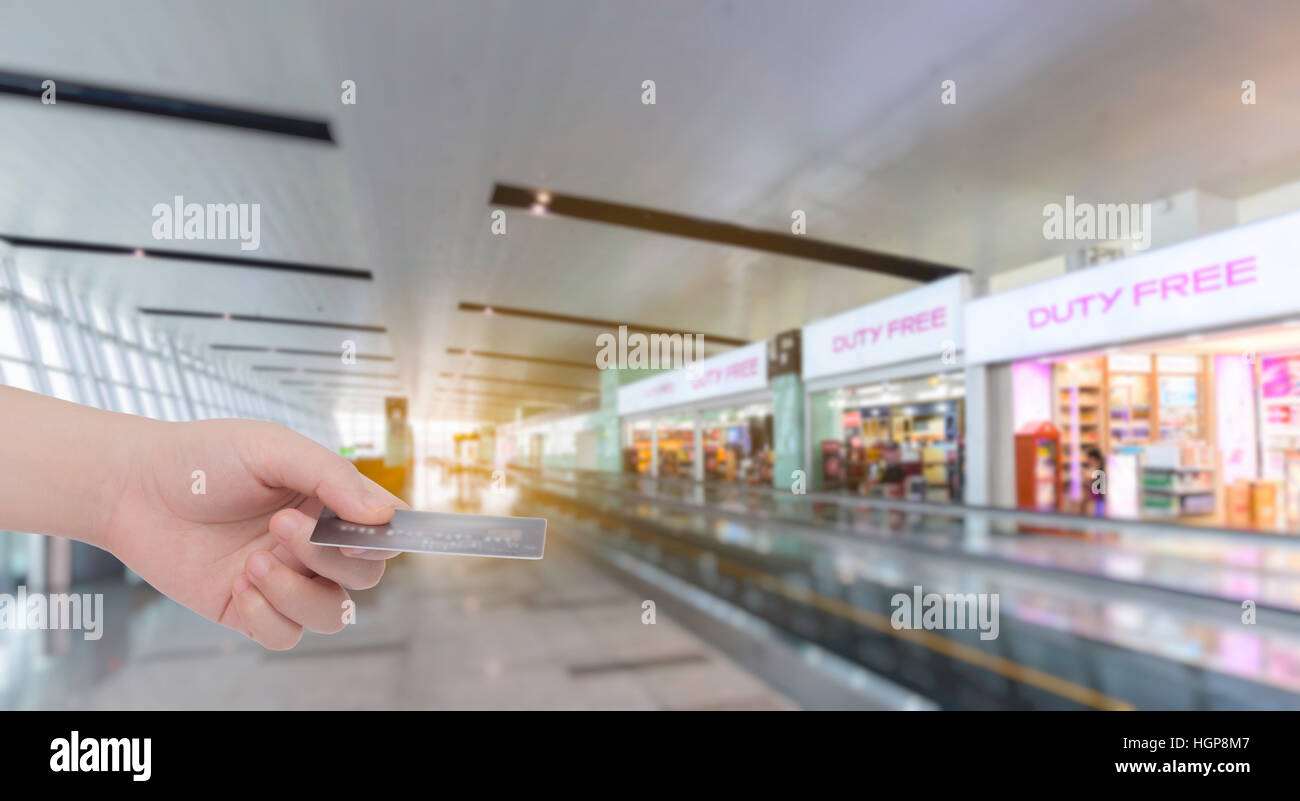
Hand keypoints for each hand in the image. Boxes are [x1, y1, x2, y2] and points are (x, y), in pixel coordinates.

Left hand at [101, 418, 406, 649]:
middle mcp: (314, 543)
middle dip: (328, 558)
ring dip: (298, 593)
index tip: (354, 535)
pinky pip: (286, 636)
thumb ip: (334, 479)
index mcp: (330, 502)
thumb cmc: (204, 458)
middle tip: (280, 526)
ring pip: (332, 615)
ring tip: (252, 563)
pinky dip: (268, 616)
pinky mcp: (248, 609)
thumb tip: (384, 515)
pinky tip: (237, 585)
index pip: (386, 530)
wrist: (131, 488)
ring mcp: (285, 579)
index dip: (384, 540)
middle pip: (365, 575)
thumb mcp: (275, 449)